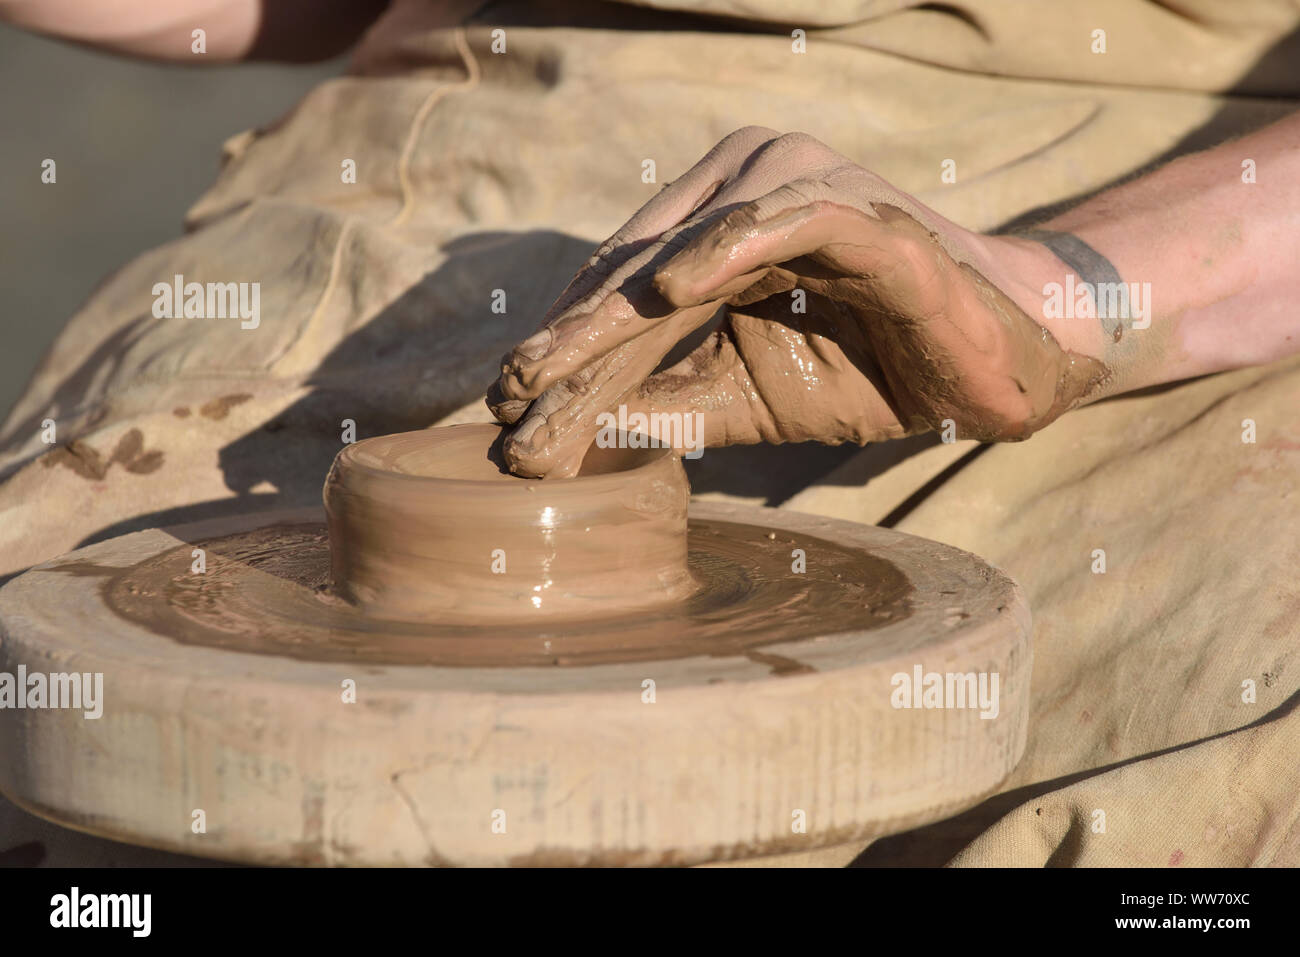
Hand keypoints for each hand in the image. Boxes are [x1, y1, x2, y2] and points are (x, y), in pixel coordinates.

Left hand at [488, 127, 1107, 477]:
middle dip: (570, 343)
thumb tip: (574, 437)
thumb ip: (666, 404)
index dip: (564, 352)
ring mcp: (802, 188)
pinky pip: (783, 220)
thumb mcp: (745, 399)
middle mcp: (746, 188)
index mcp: (715, 227)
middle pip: (638, 270)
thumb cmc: (869, 369)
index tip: (507, 416)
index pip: (623, 293)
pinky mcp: (861, 211)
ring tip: (555, 369)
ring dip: (618, 314)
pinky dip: (727, 248)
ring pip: (687, 249)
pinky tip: (667, 292)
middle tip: (510, 401)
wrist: (993, 365)